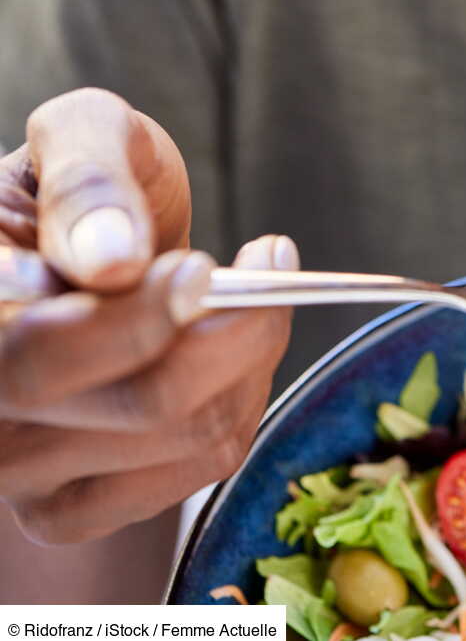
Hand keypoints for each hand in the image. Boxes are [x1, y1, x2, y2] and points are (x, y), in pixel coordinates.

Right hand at [0, 88, 295, 543]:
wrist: (92, 237)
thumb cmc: (88, 178)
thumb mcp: (85, 134)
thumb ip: (88, 179)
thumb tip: (110, 261)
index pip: (35, 352)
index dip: (133, 322)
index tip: (201, 268)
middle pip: (139, 401)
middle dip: (231, 328)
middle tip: (266, 259)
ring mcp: (18, 470)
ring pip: (186, 431)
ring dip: (252, 350)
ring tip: (254, 285)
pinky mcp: (74, 506)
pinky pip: (204, 461)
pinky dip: (247, 391)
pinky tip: (235, 341)